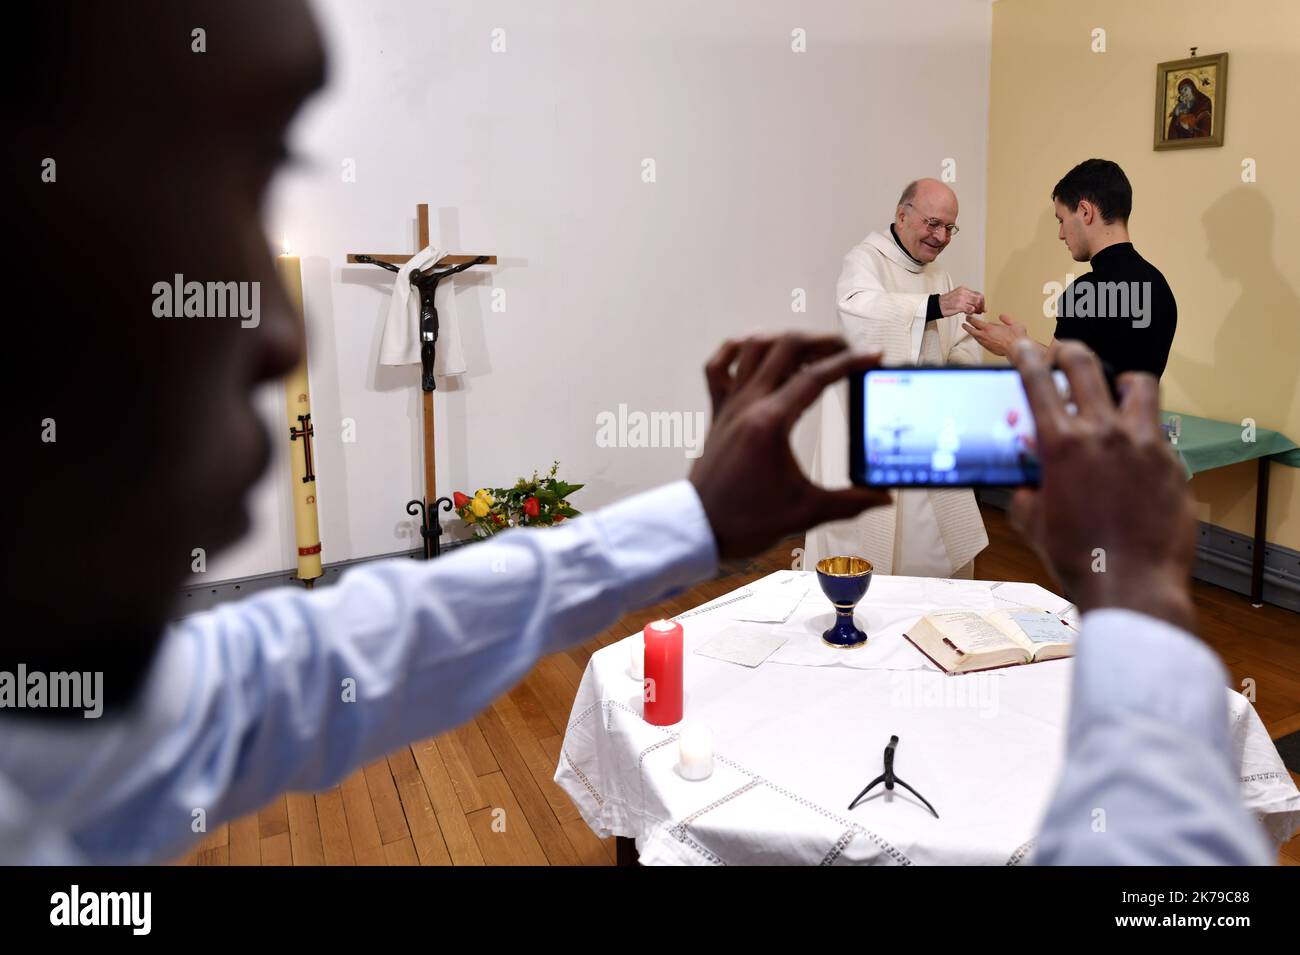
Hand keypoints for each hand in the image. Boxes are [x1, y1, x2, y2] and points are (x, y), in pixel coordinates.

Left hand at [689, 333, 890, 558]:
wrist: (699, 529)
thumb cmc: (745, 521)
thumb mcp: (806, 512)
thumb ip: (850, 502)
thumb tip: (883, 497)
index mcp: (770, 423)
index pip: (816, 377)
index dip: (850, 363)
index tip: (873, 357)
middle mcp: (747, 405)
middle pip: (786, 347)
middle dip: (822, 340)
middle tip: (847, 350)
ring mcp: (729, 405)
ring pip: (754, 347)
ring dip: (785, 339)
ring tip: (812, 349)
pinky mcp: (718, 412)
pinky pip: (719, 366)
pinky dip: (737, 349)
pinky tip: (756, 350)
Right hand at [938, 286, 984, 316]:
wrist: (936, 305)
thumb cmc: (946, 302)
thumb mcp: (958, 296)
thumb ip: (967, 298)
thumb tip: (976, 303)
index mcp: (963, 289)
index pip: (978, 293)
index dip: (982, 301)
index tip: (982, 306)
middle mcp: (963, 292)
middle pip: (979, 298)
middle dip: (981, 305)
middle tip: (981, 310)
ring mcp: (961, 298)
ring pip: (976, 303)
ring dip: (977, 309)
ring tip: (974, 312)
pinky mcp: (959, 305)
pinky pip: (971, 309)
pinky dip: (971, 312)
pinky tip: (967, 313)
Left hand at [963, 313, 1025, 357]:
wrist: (1017, 349)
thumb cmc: (1016, 337)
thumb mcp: (1013, 323)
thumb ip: (1006, 319)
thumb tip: (1001, 316)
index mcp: (989, 328)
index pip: (976, 322)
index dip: (971, 319)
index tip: (968, 317)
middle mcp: (985, 336)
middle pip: (972, 331)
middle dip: (967, 327)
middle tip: (964, 324)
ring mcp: (986, 343)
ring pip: (976, 337)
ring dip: (972, 333)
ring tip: (971, 331)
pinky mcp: (988, 349)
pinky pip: (981, 343)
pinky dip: (978, 339)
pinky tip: (980, 338)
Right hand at [1007, 340, 1197, 633]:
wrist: (1131, 586)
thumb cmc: (1079, 559)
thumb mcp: (1032, 522)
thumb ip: (1027, 489)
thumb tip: (1028, 478)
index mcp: (1062, 446)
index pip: (1038, 382)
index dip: (1027, 357)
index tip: (1024, 348)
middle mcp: (1104, 434)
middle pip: (1086, 366)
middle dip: (1069, 351)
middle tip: (1063, 353)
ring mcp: (1143, 444)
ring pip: (1138, 385)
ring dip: (1121, 381)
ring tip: (1116, 389)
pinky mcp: (1171, 462)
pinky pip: (1158, 429)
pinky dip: (1143, 428)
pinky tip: (1135, 447)